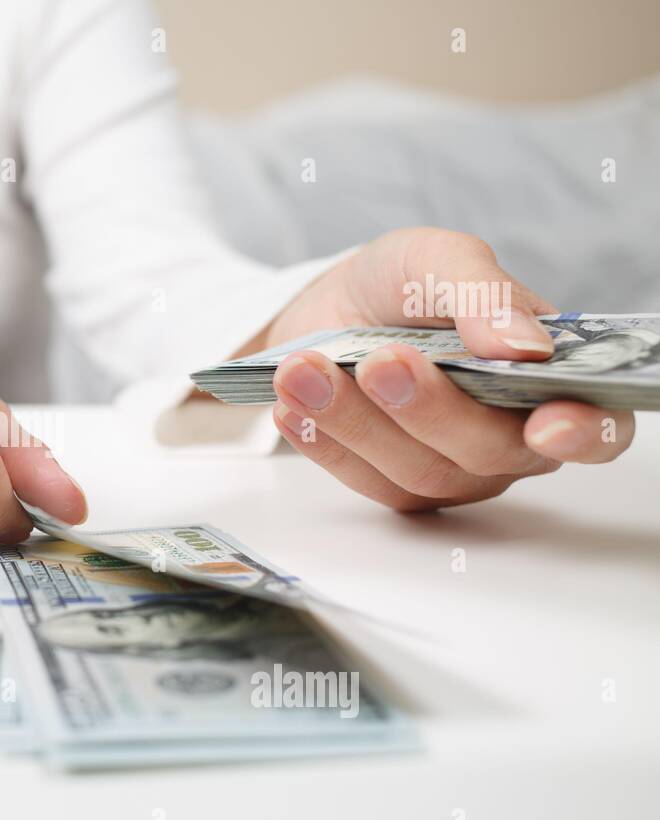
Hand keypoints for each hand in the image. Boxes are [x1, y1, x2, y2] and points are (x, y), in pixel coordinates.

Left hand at [265, 228, 633, 509]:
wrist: (329, 307)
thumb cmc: (402, 284)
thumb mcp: (436, 260)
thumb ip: (485, 295)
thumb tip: (526, 348)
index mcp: (550, 377)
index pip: (598, 424)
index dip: (586, 432)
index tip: (549, 423)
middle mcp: (513, 435)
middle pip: (492, 450)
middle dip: (431, 408)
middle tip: (378, 362)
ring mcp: (455, 469)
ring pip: (420, 471)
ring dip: (356, 420)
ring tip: (304, 370)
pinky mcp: (396, 485)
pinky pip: (367, 481)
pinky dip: (326, 442)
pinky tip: (294, 404)